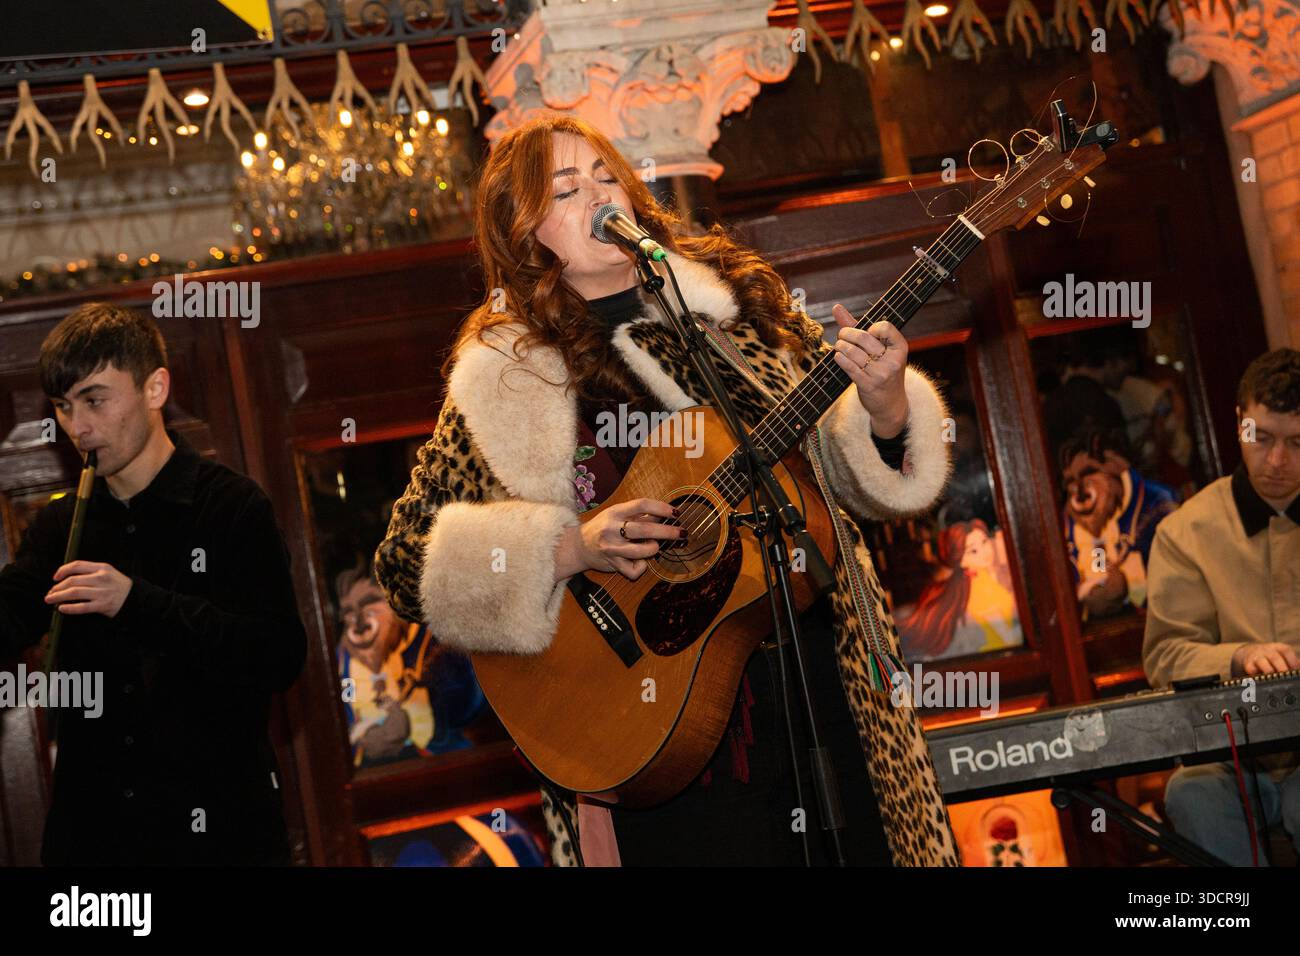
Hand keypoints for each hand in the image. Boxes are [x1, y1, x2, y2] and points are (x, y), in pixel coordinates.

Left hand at [45, 560, 132, 617]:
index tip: (55, 578)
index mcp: (102, 568)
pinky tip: (62, 608)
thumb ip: (90, 572)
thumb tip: (66, 577)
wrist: (135, 597)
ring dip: (58, 597)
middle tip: (50, 592)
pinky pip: (82, 607)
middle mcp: (101, 579)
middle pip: (72, 581)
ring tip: (51, 599)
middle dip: (57, 587)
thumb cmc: (118, 585)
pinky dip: (69, 608)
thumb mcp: (107, 572)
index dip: (62, 571)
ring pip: (74, 593)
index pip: (76, 565)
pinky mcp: (103, 605)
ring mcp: (102, 592)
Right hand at [578, 497, 681, 579]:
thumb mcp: (617, 515)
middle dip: (667, 532)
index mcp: (615, 512)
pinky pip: (634, 570)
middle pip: (644, 529)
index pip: (641, 505)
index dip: (661, 508)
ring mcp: (611, 548)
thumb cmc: (603, 527)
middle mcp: (612, 529)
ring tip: (653, 546)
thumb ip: (639, 515)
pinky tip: (639, 561)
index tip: (675, 513)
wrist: (578, 546)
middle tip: (681, 533)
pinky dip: (641, 567)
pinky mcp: (612, 564)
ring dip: (653, 549)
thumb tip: (665, 514)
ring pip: (642, 552)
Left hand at [830, 304, 908, 437]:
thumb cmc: (882, 370)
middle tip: (842, 335)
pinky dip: (839, 358)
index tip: (867, 333)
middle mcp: (893, 360)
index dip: (871, 327)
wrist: (891, 403)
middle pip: (864, 337)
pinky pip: (848, 366)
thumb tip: (836, 307)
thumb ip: (858, 326)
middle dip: (847, 333)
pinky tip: (838, 357)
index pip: (884, 326)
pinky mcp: (868, 384)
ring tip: (839, 346)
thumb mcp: (879, 349)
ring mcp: (880, 373)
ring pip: (853, 351)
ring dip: (840, 346)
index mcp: (900, 348)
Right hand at [1231, 642, 1299, 677]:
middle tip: (1286, 676)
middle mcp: (1267, 650)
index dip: (1292, 660)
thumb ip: (1293, 663)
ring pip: (1262, 662)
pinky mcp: (1247, 664)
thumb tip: (1299, 671)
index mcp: (1278, 648)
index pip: (1286, 650)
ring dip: (1269, 671)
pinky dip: (1256, 675)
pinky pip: (1251, 669)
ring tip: (1274, 679)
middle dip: (1281, 667)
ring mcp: (1256, 657)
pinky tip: (1262, 680)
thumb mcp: (1283, 656)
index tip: (1295, 670)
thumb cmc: (1271, 658)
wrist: (1250, 653)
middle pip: (1274, 657)